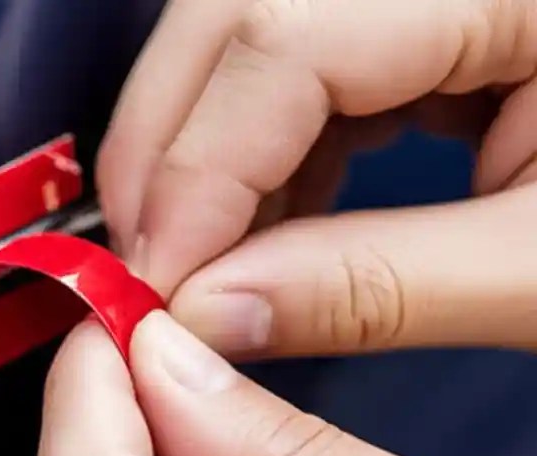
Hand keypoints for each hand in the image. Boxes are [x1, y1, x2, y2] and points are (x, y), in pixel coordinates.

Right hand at [96, 0, 536, 359]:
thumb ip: (373, 288)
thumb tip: (205, 315)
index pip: (281, 40)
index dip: (193, 169)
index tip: (154, 286)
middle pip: (235, 16)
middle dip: (167, 154)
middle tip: (147, 273)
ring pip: (247, 37)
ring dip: (205, 158)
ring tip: (206, 267)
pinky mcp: (419, 12)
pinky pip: (298, 63)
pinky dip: (260, 152)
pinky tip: (263, 229)